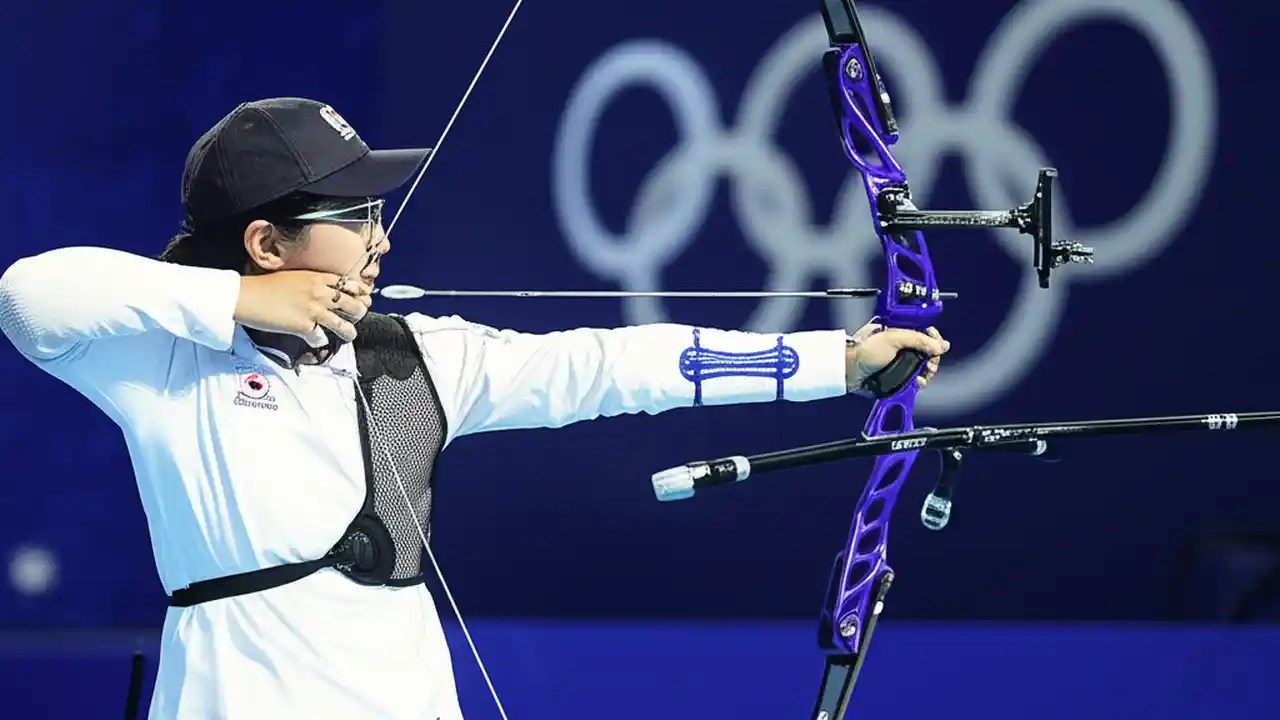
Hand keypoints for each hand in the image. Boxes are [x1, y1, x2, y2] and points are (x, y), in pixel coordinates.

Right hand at [234, 271, 372, 342]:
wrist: (246, 296)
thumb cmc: (264, 286)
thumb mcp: (293, 277)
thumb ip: (311, 283)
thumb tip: (322, 292)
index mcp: (317, 277)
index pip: (349, 283)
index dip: (360, 292)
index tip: (365, 297)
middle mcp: (319, 292)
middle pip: (353, 304)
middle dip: (359, 312)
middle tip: (358, 316)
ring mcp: (313, 310)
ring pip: (343, 324)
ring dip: (348, 332)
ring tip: (349, 335)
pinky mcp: (304, 326)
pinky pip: (320, 338)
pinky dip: (318, 341)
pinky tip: (315, 340)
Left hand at [845, 322, 949, 394]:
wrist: (849, 371)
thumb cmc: (864, 351)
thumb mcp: (893, 338)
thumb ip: (917, 339)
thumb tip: (939, 345)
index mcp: (901, 332)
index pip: (925, 333)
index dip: (934, 339)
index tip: (938, 345)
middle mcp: (902, 347)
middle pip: (928, 352)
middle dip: (933, 358)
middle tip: (931, 363)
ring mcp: (900, 363)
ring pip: (923, 367)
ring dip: (928, 371)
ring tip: (925, 374)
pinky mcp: (898, 377)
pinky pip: (915, 380)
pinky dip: (920, 381)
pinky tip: (919, 382)